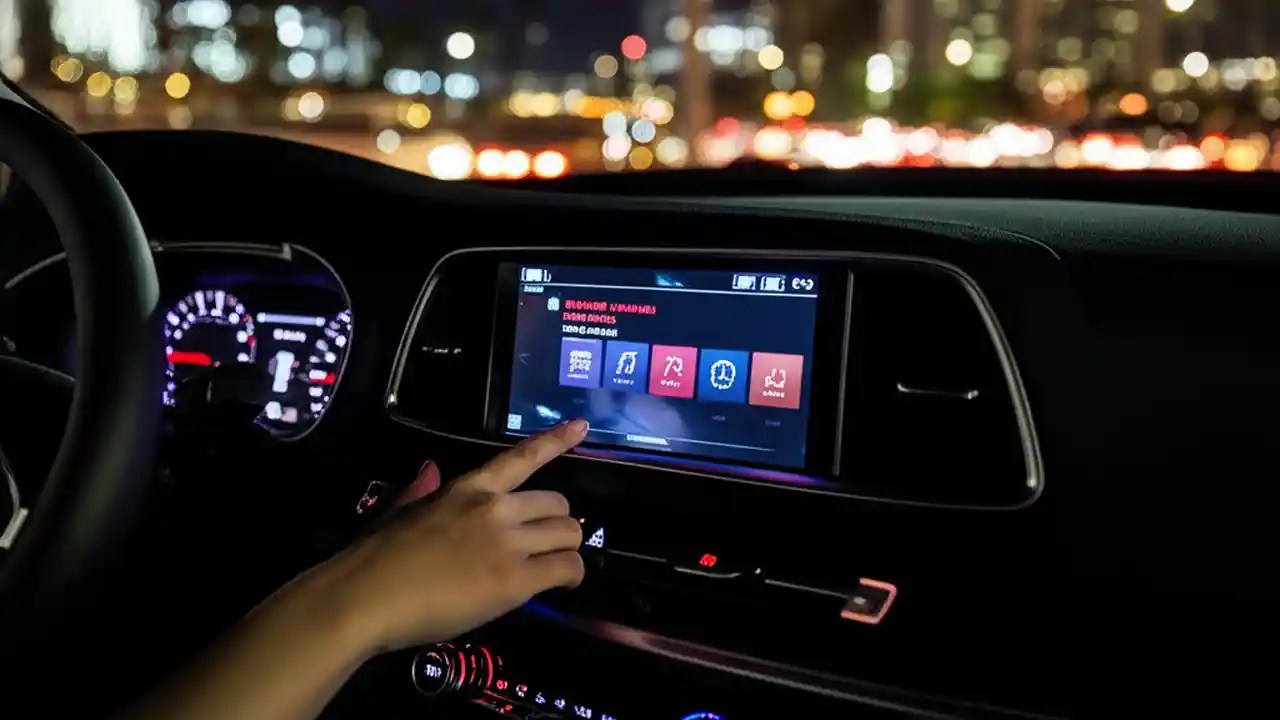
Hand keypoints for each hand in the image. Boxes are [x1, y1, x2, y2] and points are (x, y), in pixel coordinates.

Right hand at [309, 420, 588, 656]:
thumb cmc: (376, 557)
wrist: (367, 596)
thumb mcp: (401, 509)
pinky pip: (566, 569)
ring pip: (569, 535)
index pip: (522, 457)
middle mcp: (495, 508)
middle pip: (558, 505)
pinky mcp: (515, 580)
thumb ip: (424, 489)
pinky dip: (571, 577)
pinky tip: (561, 586)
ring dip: (566, 551)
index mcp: (467, 488)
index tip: (582, 426)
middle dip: (555, 525)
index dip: (556, 441)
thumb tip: (430, 471)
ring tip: (552, 568)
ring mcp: (507, 543)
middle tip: (542, 547)